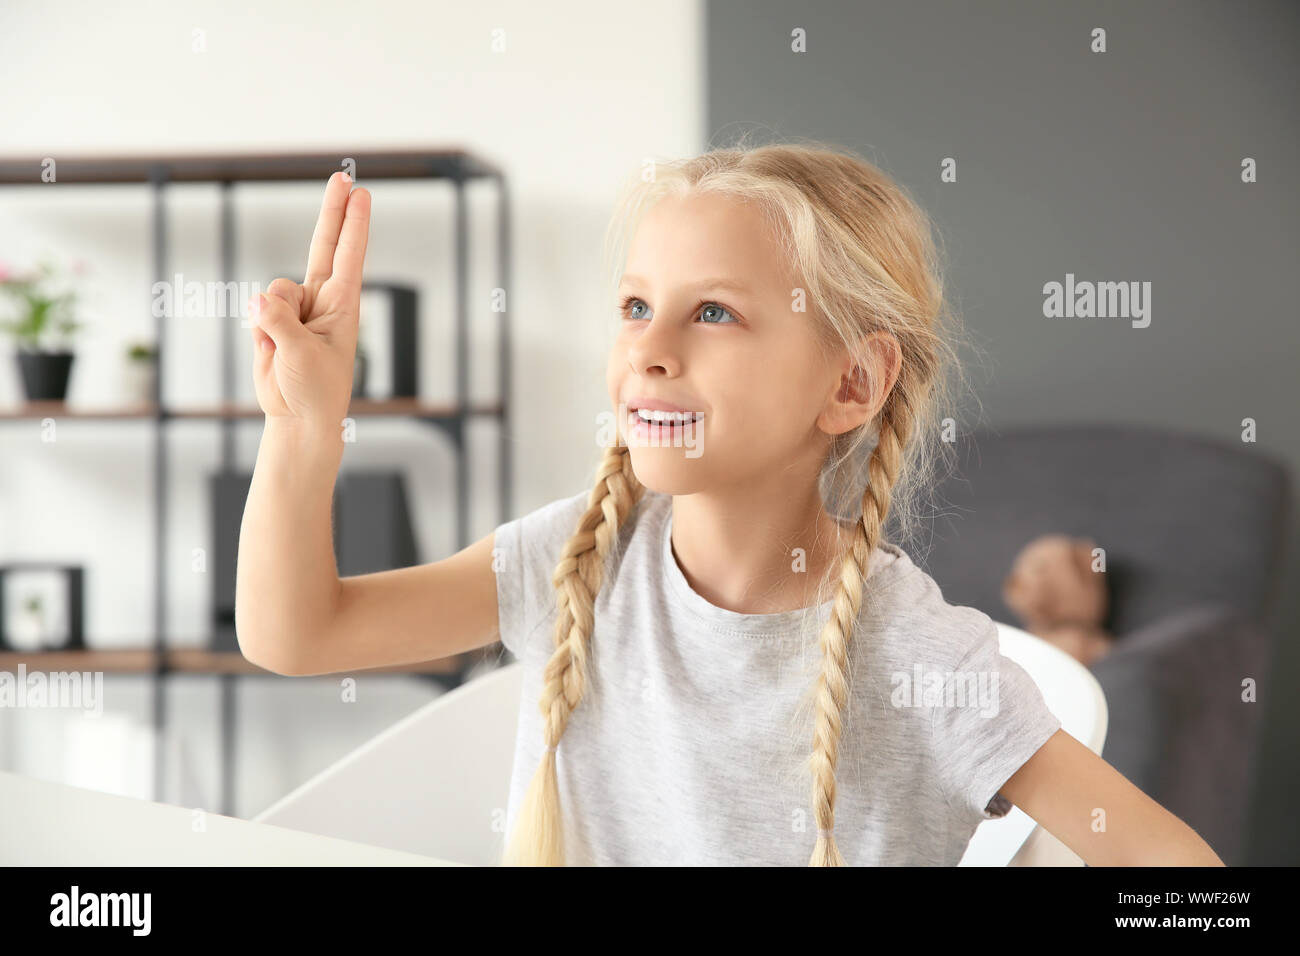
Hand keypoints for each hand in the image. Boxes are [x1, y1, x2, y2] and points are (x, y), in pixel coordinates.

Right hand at [249, 171, 371, 430]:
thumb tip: (258, 299)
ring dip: (272, 320)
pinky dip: (259, 332)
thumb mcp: (302, 355)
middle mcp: (321, 300)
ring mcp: (295, 309)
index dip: (353, 223)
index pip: (349, 256)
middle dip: (333, 211)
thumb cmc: (315, 389)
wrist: (297, 417)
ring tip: (285, 349)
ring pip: (273, 290)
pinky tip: (271, 352)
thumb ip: (279, 322)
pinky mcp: (271, 320)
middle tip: (343, 176)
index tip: (361, 193)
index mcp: (343, 305)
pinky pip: (256, 310)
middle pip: (324, 245)